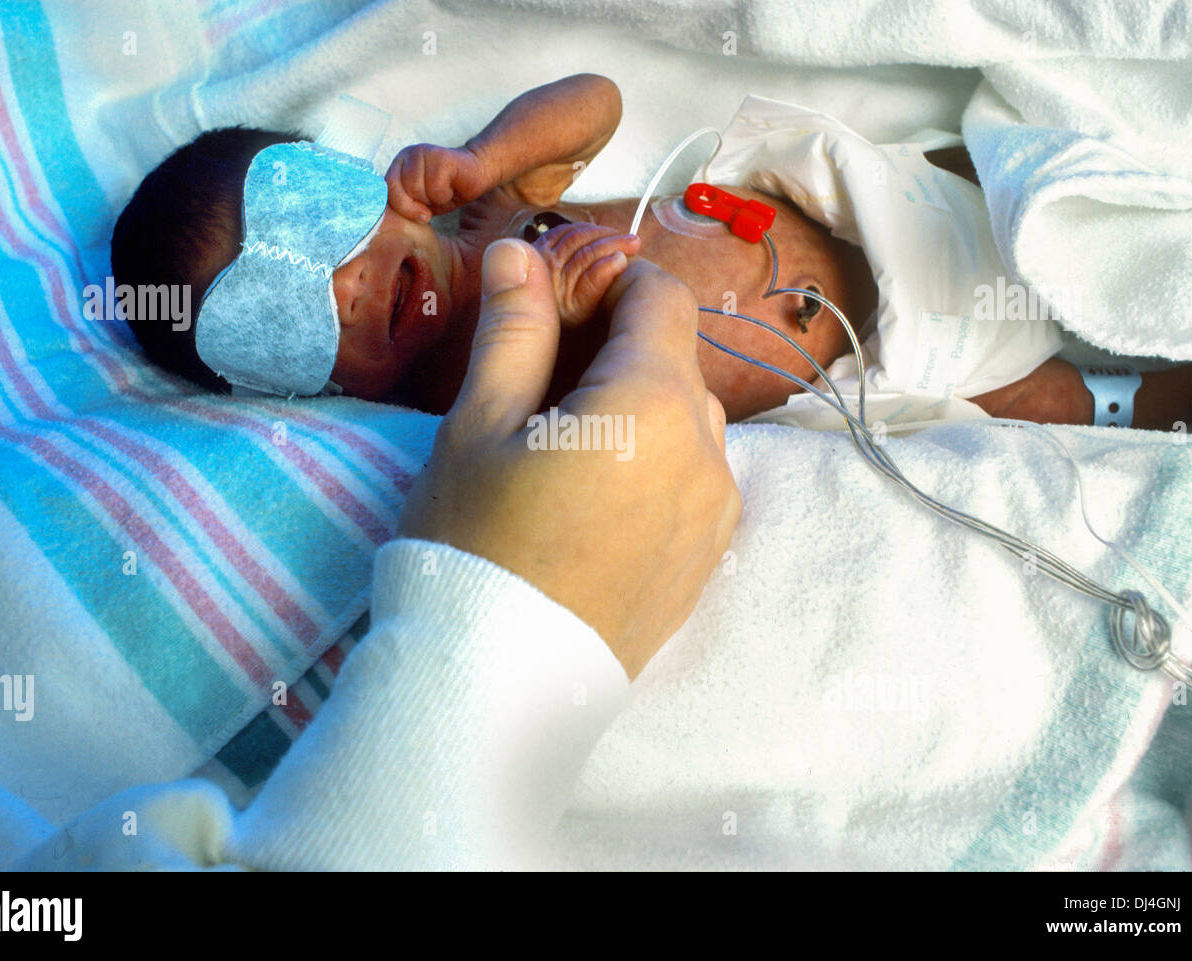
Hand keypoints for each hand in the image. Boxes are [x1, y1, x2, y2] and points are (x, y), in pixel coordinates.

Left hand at [386, 143, 496, 221]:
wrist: (477, 171)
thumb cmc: (448, 189)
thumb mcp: (420, 201)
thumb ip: (403, 204)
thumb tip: (389, 220)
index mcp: (399, 165)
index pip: (387, 190)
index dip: (404, 207)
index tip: (422, 213)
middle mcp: (407, 155)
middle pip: (400, 191)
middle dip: (419, 204)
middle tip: (435, 199)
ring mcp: (422, 152)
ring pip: (416, 189)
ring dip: (433, 198)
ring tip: (443, 190)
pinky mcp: (439, 156)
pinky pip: (435, 187)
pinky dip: (445, 194)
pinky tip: (452, 186)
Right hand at [398, 239, 739, 677]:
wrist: (499, 685)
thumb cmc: (475, 544)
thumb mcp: (478, 426)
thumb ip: (513, 330)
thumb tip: (519, 253)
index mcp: (653, 402)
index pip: (660, 298)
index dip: (609, 284)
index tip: (556, 307)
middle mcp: (707, 450)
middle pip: (673, 361)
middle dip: (615, 352)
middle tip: (538, 389)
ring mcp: (716, 510)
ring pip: (685, 422)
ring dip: (635, 411)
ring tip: (561, 454)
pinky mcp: (708, 557)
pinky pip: (691, 479)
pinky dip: (652, 465)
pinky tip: (591, 503)